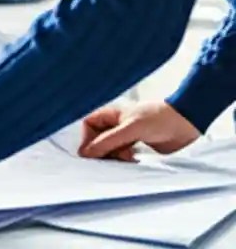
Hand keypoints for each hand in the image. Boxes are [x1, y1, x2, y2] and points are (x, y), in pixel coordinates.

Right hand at [79, 101, 200, 159]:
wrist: (188, 122)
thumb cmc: (161, 117)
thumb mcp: (131, 128)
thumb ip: (108, 141)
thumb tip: (87, 152)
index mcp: (111, 114)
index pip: (89, 126)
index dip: (88, 139)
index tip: (93, 152)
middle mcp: (117, 125)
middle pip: (98, 140)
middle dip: (103, 150)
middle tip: (111, 158)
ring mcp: (128, 136)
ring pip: (111, 149)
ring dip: (115, 157)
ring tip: (125, 159)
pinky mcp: (138, 147)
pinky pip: (123, 156)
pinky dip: (125, 161)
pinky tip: (132, 161)